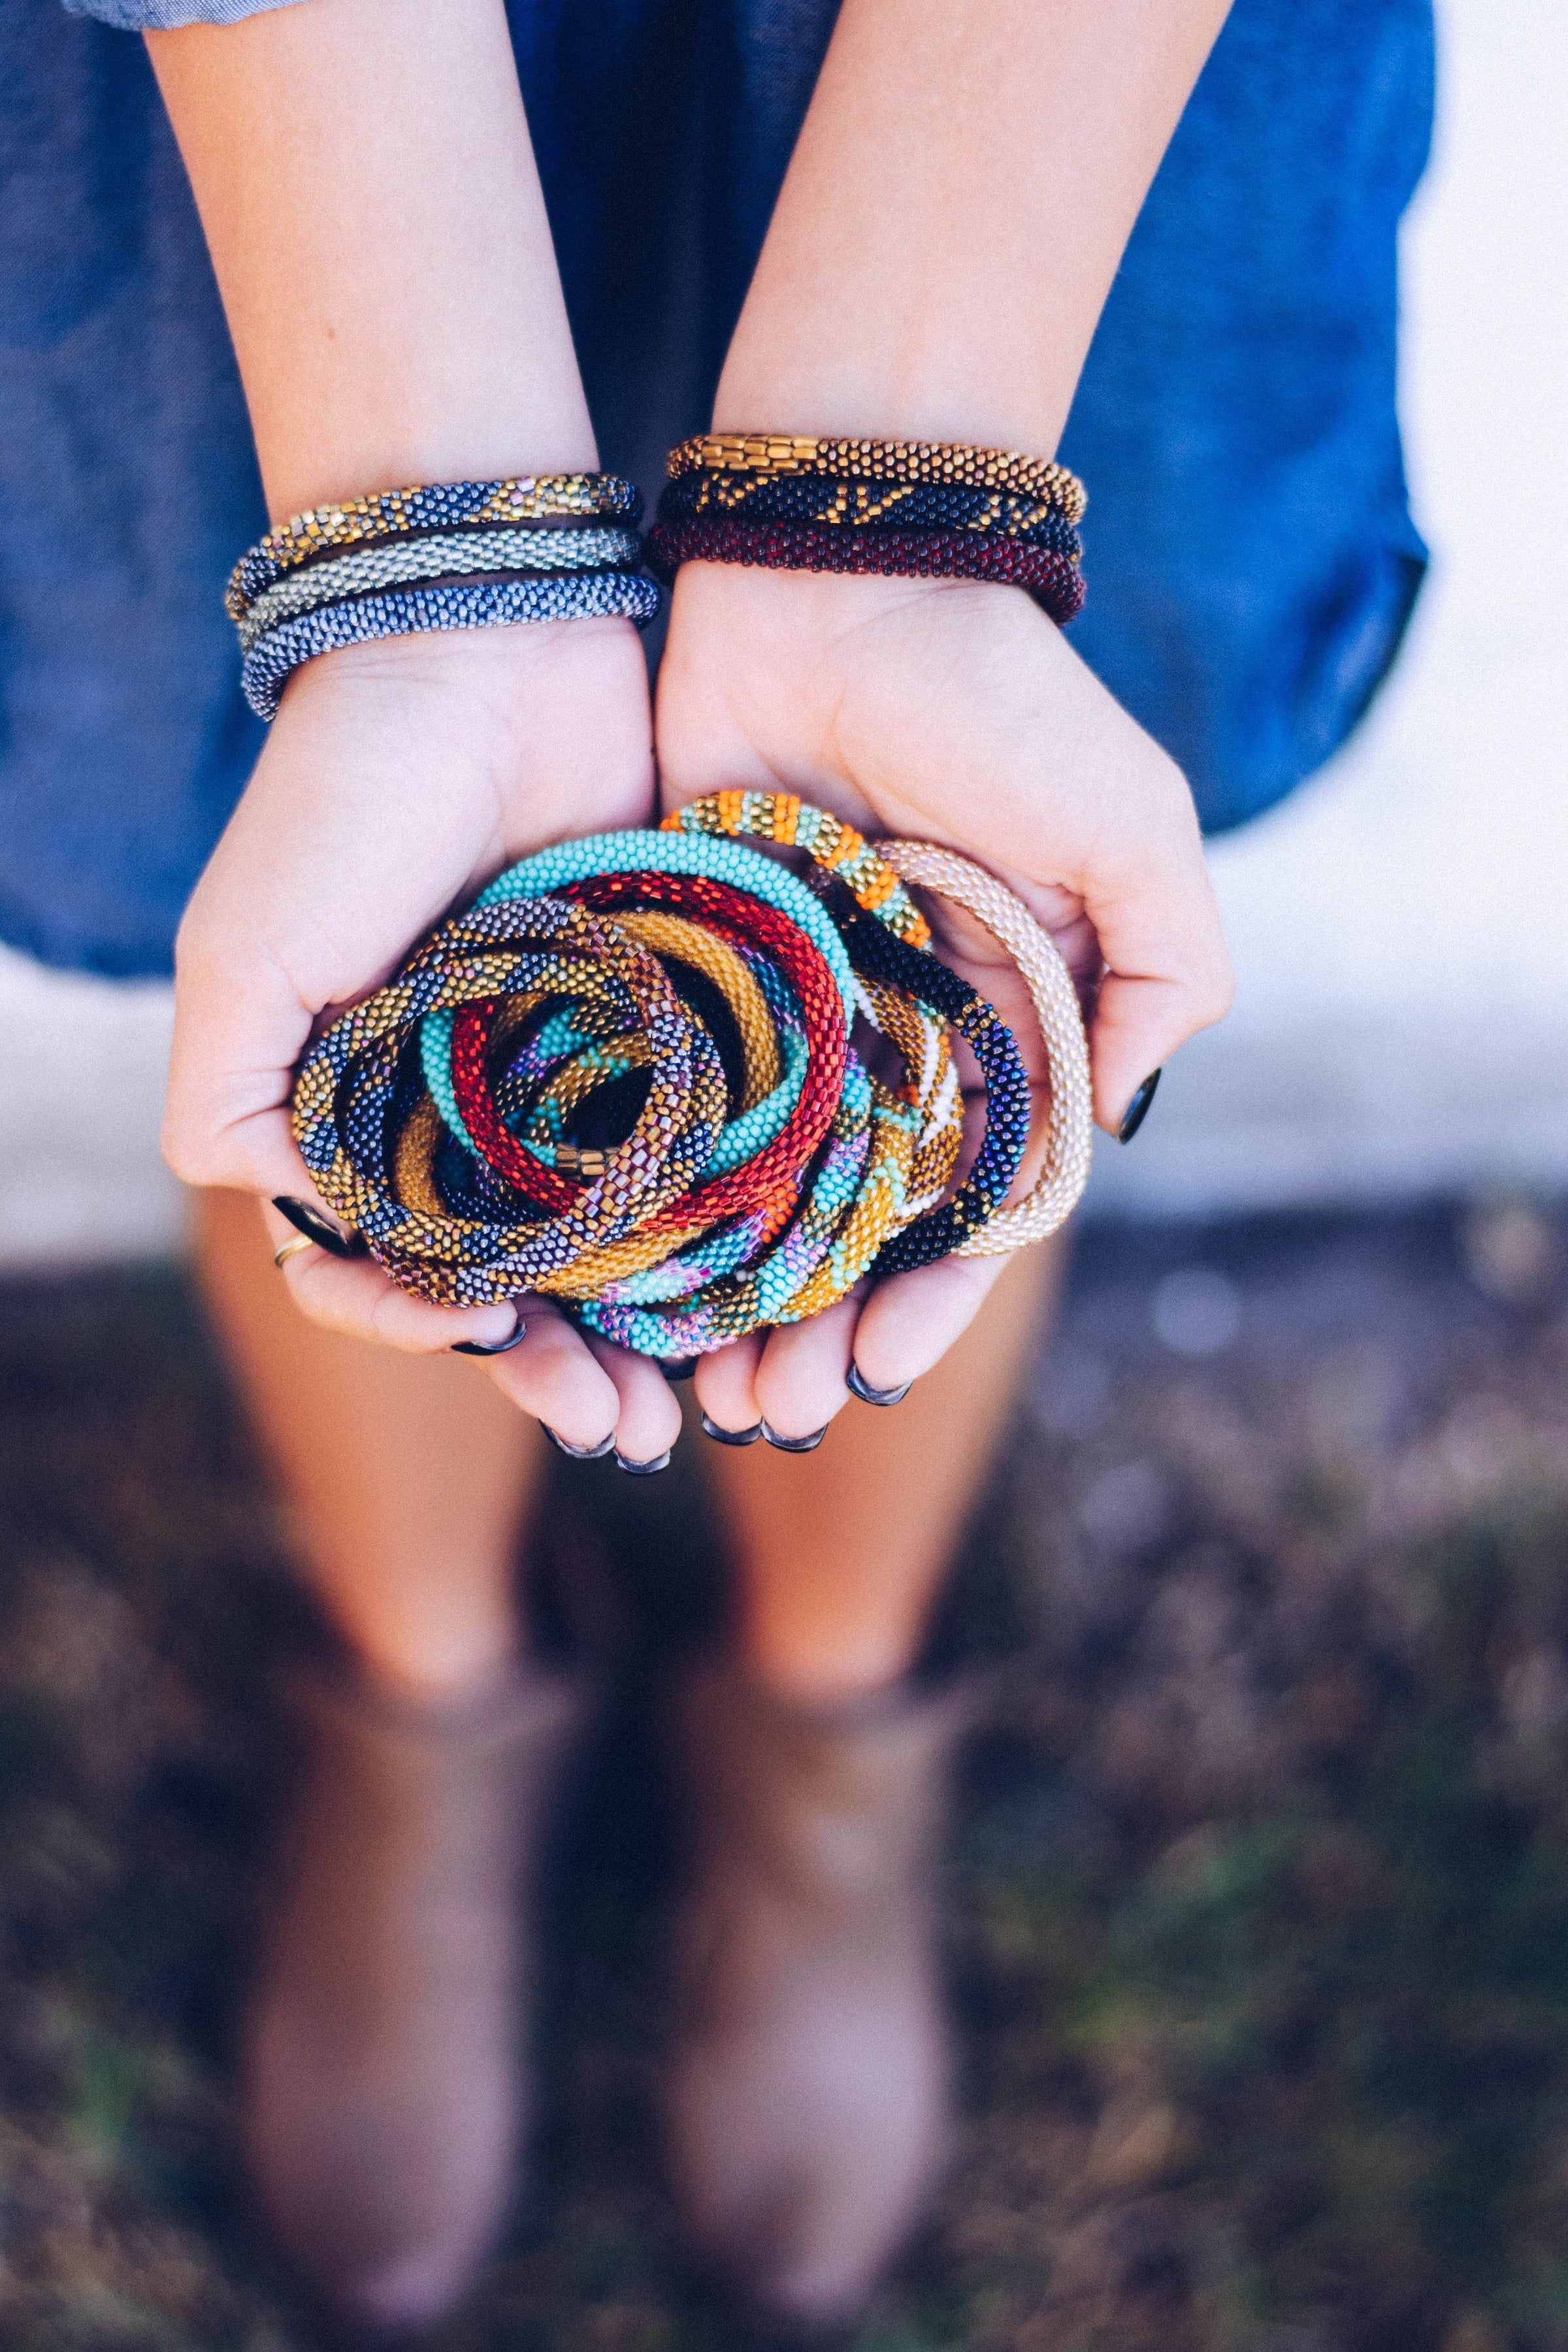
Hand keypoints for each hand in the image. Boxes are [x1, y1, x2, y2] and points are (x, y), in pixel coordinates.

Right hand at [163, 621, 690, 1466]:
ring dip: (647, 1336)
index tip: (485, 1343)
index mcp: (356, 1105)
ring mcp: (569, 1069)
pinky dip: (717, 1231)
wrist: (486, 648)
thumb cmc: (343, 801)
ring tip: (697, 1408)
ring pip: (614, 1241)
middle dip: (560, 1367)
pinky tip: (758, 1292)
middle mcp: (462, 1101)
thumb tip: (283, 1219)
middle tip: (627, 1434)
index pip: (381, 1266)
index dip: (422, 1330)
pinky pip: (694, 1153)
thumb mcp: (243, 955)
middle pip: (511, 1278)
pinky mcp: (667, 1023)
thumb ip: (229, 1100)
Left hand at [654, 560, 1232, 1438]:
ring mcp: (783, 1006)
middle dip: (814, 1327)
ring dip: (726, 1294)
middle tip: (758, 1413)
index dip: (928, 1299)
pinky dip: (650, 1188)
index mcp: (998, 1025)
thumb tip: (1117, 1114)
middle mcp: (889, 1034)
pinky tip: (615, 1273)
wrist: (835, 575)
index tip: (876, 1374)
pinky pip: (666, 1100)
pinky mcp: (686, 961)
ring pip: (750, 1189)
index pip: (965, 1204)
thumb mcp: (1133, 825)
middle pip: (847, 1223)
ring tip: (683, 1386)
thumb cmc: (999, 701)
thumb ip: (1170, 968)